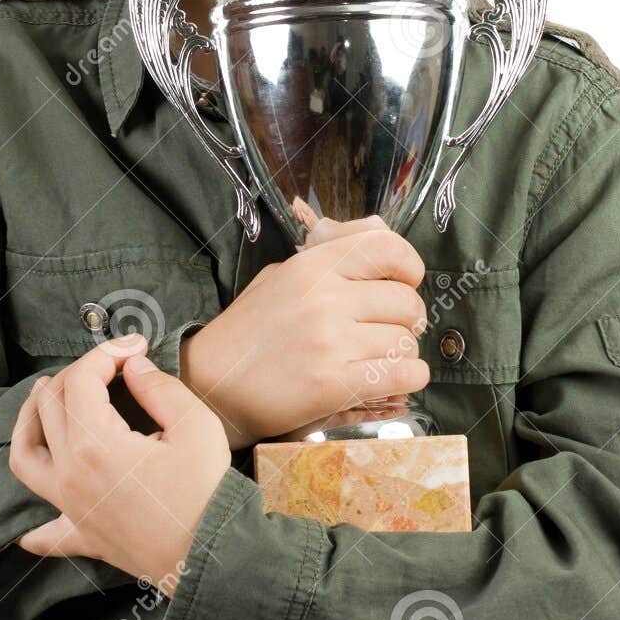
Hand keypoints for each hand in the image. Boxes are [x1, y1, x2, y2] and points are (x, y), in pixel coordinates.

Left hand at [9, 332, 230, 591]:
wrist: (216, 558)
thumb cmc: (208, 492)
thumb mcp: (195, 426)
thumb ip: (159, 389)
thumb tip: (133, 367)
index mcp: (96, 446)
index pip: (83, 381)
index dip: (107, 353)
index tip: (135, 346)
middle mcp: (71, 476)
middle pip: (51, 407)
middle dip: (76, 373)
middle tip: (106, 365)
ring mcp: (72, 508)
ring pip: (25, 457)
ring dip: (28, 422)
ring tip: (42, 400)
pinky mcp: (85, 536)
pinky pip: (47, 532)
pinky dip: (34, 527)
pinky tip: (28, 528)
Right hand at [179, 213, 428, 447]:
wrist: (210, 383)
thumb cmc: (247, 330)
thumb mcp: (281, 276)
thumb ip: (329, 257)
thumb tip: (378, 235)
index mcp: (312, 265)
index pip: (388, 248)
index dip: (410, 265)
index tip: (406, 281)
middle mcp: (326, 298)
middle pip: (406, 302)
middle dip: (407, 319)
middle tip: (389, 330)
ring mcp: (331, 342)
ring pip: (406, 343)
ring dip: (402, 354)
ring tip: (379, 359)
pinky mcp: (334, 384)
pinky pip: (403, 376)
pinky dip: (407, 380)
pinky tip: (390, 380)